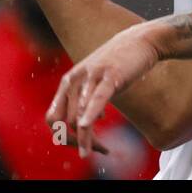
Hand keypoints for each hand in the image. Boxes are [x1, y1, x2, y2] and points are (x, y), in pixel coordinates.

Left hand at [46, 24, 160, 157]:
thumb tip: (81, 125)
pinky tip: (86, 125)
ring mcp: (91, 77)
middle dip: (80, 141)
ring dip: (89, 139)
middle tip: (99, 150)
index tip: (78, 145)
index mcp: (68, 82)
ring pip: (79, 116)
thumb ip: (83, 100)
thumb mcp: (94, 83)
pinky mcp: (110, 76)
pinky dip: (89, 115)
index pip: (52, 118)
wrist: (139, 41)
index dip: (61, 137)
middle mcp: (74, 79)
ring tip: (102, 151)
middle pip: (66, 123)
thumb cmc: (117, 65)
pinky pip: (96, 99)